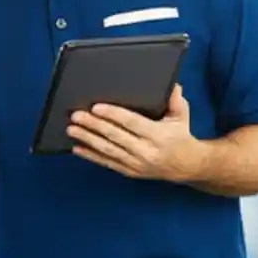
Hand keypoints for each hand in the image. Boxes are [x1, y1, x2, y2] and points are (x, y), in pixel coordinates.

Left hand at [67, 84, 203, 181]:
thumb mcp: (182, 116)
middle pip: (115, 136)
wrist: (186, 166)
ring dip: (87, 139)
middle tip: (76, 115)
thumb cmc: (180, 136)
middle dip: (93, 125)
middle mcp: (146, 151)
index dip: (113, 115)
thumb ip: (175, 100)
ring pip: (107, 150)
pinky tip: (77, 147)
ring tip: (72, 129)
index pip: (132, 122)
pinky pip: (107, 162)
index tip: (96, 107)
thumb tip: (173, 85)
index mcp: (158, 135)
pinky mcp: (129, 172)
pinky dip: (91, 155)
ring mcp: (136, 164)